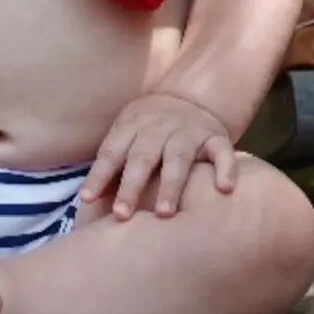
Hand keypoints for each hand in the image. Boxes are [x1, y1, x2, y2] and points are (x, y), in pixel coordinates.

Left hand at [81, 93, 236, 219]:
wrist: (192, 98)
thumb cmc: (151, 129)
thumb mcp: (127, 133)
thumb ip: (113, 161)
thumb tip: (88, 200)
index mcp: (133, 125)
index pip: (112, 151)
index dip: (100, 174)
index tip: (87, 200)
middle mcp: (160, 127)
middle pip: (143, 156)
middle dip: (131, 186)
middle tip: (121, 215)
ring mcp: (189, 132)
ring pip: (178, 158)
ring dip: (170, 185)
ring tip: (164, 213)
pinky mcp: (216, 138)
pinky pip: (223, 153)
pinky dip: (225, 168)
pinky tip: (224, 189)